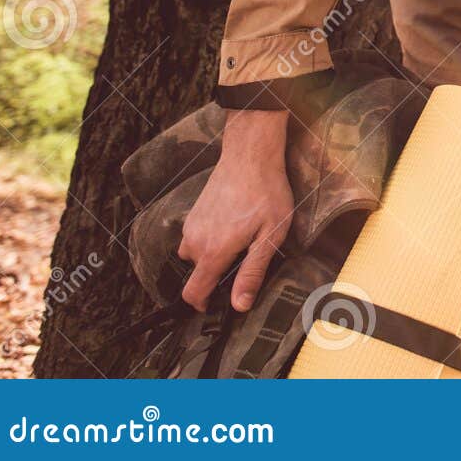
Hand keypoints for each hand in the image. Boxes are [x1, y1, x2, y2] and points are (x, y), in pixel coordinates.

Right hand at [178, 108, 292, 312]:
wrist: (251, 155)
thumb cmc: (266, 193)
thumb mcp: (270, 236)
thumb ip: (252, 272)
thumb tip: (240, 305)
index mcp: (212, 252)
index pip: (193, 293)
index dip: (203, 305)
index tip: (218, 305)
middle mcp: (193, 240)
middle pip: (197, 273)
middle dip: (217, 274)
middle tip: (246, 258)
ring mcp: (191, 224)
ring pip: (196, 254)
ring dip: (214, 255)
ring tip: (243, 239)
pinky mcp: (194, 212)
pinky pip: (197, 236)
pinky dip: (211, 238)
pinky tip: (235, 223)